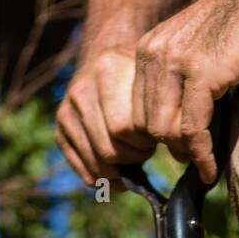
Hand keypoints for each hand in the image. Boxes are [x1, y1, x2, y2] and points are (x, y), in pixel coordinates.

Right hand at [56, 47, 155, 189]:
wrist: (103, 57)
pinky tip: (118, 174)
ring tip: (132, 158)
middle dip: (133, 158)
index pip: (124, 129)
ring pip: (97, 165)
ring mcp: (66, 112)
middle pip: (109, 150)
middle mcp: (81, 92)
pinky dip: (105, 180)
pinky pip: (85, 171)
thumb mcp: (151, 82)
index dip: (144, 143)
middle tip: (145, 151)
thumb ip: (159, 111)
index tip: (155, 140)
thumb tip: (177, 151)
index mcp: (106, 73)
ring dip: (120, 171)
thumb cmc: (137, 78)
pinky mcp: (60, 130)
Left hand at [133, 0, 238, 182]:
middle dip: (171, 149)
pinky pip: (192, 130)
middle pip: (148, 126)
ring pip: (166, 132)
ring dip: (187, 155)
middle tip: (195, 158)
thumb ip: (181, 83)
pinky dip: (202, 156)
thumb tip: (181, 133)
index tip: (179, 150)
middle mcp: (154, 56)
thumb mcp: (195, 53)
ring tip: (205, 163)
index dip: (157, 138)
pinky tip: (211, 168)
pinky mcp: (201, 74)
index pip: (137, 112)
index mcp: (148, 52)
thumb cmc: (237, 22)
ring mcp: (175, 64)